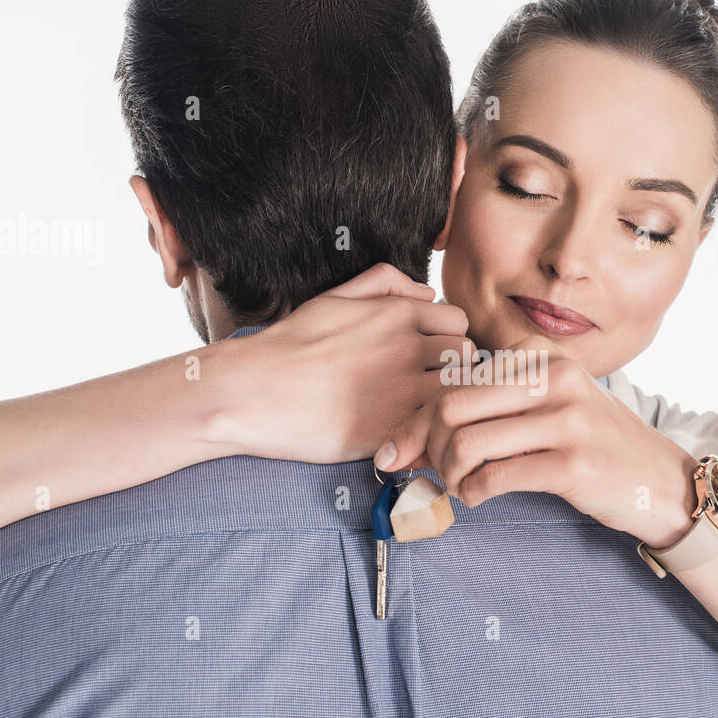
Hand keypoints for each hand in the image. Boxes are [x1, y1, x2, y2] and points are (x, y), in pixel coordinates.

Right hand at [211, 263, 472, 462]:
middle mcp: (408, 348)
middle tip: (431, 385)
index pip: (459, 322)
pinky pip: (437, 430)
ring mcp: (404, 391)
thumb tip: (427, 292)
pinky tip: (413, 435)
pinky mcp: (394, 430)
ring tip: (425, 410)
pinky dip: (433, 433)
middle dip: (454, 369)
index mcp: (397, 314)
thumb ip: (384, 283)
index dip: (448, 339)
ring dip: (447, 401)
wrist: (251, 391)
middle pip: (466, 357)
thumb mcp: (335, 297)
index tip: (431, 356)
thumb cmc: (289, 345)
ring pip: (458, 393)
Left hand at [373, 336, 699, 547]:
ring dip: (448, 475)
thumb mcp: (545, 408)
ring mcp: (567, 419)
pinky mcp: (573, 464)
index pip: (454, 379)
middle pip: (451, 407)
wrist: (658, 480)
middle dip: (427, 448)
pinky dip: (472, 494)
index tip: (403, 451)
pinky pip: (494, 478)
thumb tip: (405, 441)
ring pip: (467, 444)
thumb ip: (485, 412)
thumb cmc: (591, 445)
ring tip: (458, 487)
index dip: (417, 419)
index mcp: (540, 356)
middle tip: (433, 473)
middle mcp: (554, 378)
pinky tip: (479, 497)